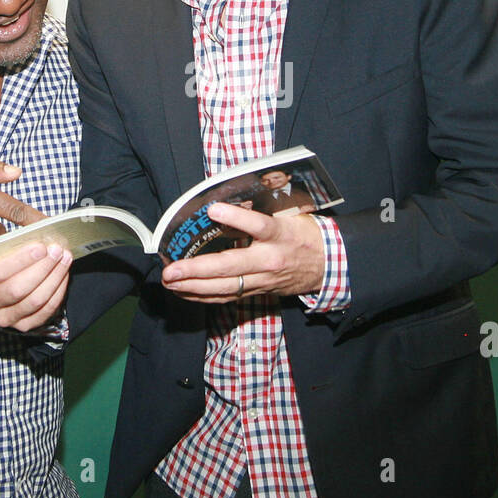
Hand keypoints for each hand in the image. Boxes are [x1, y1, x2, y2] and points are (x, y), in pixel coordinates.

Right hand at [0, 242, 71, 330]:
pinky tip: (63, 275)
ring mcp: (3, 317)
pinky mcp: (22, 326)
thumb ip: (16, 244)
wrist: (10, 282)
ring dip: (54, 278)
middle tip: (57, 251)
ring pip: (34, 301)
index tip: (41, 247)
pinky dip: (58, 291)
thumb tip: (42, 237)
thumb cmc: (7, 260)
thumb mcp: (3, 249)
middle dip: (42, 268)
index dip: (21, 260)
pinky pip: (45, 311)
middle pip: (16, 289)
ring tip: (65, 259)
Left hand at [160, 202, 324, 301]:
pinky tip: (184, 292)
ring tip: (170, 282)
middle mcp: (270, 261)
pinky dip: (203, 295)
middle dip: (197, 270)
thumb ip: (261, 210)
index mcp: (281, 235)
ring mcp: (263, 280)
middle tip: (171, 270)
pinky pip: (227, 297)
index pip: (258, 225)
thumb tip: (228, 200)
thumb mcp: (290, 215)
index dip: (236, 218)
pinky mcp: (258, 292)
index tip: (212, 209)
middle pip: (231, 266)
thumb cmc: (305, 235)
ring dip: (193, 286)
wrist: (328, 266)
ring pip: (225, 288)